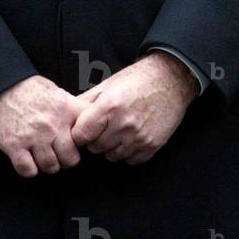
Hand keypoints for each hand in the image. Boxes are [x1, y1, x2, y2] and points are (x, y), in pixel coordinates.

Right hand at [0, 74, 82, 177]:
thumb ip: (71, 109)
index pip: (89, 133)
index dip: (86, 141)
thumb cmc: (28, 89)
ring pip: (50, 167)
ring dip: (48, 165)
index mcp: (66, 108)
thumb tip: (87, 122)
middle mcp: (52, 124)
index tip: (80, 142)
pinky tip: (29, 161)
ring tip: (44, 158)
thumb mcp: (56, 92)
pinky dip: (29, 169)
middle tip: (61, 155)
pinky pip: (28, 170)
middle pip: (71, 158)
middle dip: (66, 159)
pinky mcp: (13, 146)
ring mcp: (33, 136)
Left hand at [71, 51, 197, 163]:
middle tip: (107, 125)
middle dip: (97, 138)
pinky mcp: (152, 145)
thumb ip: (86, 101)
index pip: (80, 136)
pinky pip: (131, 160)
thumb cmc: (138, 78)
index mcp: (109, 107)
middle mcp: (123, 124)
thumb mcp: (109, 84)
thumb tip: (66, 115)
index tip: (86, 128)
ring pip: (112, 156)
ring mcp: (139, 137)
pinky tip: (133, 135)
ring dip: (113, 146)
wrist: (172, 79)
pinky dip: (129, 151)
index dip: (80, 133)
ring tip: (121, 128)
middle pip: (95, 148)